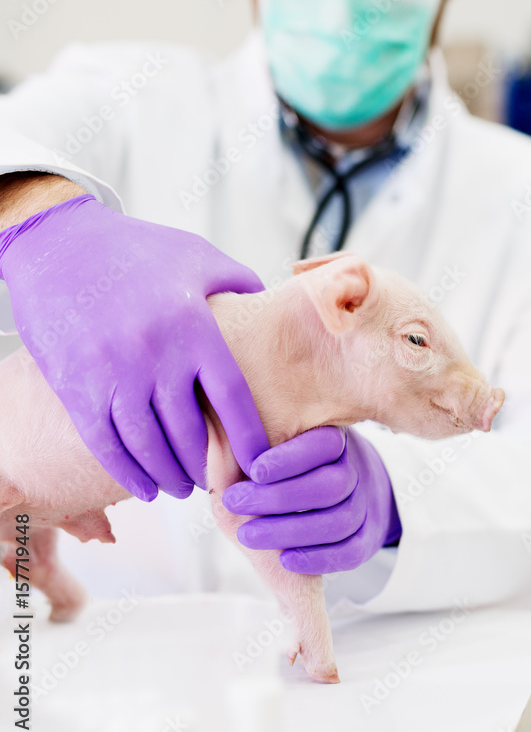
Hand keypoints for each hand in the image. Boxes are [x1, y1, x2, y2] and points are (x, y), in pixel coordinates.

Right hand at [0, 189, 269, 500]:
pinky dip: (126, 472)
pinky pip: (104, 441)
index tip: (262, 462)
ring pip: (146, 443)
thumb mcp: (199, 257)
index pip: (231, 395)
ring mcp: (111, 372)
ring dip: (168, 475)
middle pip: (188, 429)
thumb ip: (241, 286)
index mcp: (192, 325)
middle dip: (205, 463)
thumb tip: (274, 314)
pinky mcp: (75, 384)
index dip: (249, 435)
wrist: (57, 244)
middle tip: (218, 480)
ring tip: (183, 487)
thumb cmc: (138, 250)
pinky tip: (144, 487)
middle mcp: (154, 353)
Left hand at [223, 426, 401, 574]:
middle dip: (281, 497)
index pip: (325, 445)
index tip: (253, 469)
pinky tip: (284, 559)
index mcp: (336, 441)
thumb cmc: (285, 473)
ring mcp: (366, 505)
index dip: (291, 458)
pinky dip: (319, 558)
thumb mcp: (268, 453)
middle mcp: (356, 471)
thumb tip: (217, 438)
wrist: (333, 501)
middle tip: (234, 502)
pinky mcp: (369, 538)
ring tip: (247, 535)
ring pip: (342, 520)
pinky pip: (353, 551)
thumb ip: (246, 450)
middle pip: (333, 484)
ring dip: (291, 530)